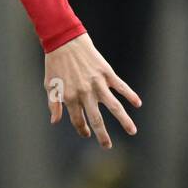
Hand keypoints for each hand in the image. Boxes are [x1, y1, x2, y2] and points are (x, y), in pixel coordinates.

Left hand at [44, 33, 140, 149]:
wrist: (64, 41)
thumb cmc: (55, 64)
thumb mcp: (49, 86)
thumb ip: (53, 105)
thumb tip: (55, 122)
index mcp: (69, 97)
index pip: (78, 120)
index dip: (82, 129)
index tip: (87, 134)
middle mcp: (84, 93)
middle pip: (96, 119)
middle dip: (102, 135)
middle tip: (107, 146)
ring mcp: (97, 83)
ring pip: (114, 106)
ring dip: (124, 120)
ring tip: (132, 131)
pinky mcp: (106, 73)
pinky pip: (121, 86)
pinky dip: (130, 95)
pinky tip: (138, 103)